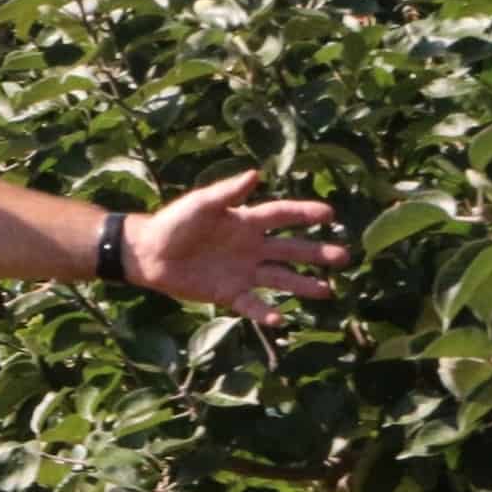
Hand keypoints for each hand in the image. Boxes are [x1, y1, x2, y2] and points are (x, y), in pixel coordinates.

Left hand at [128, 170, 350, 326]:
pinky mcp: (228, 292)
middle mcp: (250, 246)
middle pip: (291, 250)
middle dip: (317, 253)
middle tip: (345, 257)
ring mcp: (242, 271)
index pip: (282, 216)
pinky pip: (252, 304)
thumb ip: (228, 192)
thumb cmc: (173, 223)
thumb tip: (255, 174)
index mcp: (245, 221)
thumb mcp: (200, 204)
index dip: (304, 214)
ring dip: (303, 284)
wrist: (146, 252)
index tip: (330, 213)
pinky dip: (266, 312)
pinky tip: (281, 318)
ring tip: (328, 291)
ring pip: (280, 278)